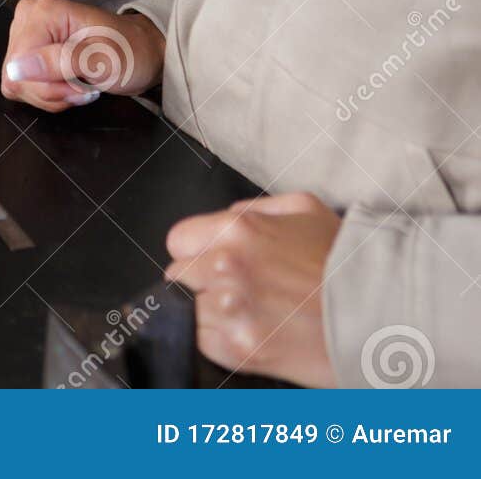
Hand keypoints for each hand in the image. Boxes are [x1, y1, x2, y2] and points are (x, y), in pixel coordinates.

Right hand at [1, 0, 165, 111]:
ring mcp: (26, 34)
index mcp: (43, 12)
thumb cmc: (130, 52)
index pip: (19, 64)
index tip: (79, 87)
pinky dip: (47, 94)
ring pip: (18, 83)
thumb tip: (15, 70)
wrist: (141, 52)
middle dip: (50, 92)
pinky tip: (69, 86)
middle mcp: (28, 18)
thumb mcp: (103, 60)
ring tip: (80, 86)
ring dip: (51, 95)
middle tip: (83, 88)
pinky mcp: (28, 51)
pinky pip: (22, 84)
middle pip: (16, 75)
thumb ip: (59, 62)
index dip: (46, 85)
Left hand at [165, 192, 340, 386]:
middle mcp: (226, 267)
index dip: (195, 251)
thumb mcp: (304, 208)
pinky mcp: (241, 350)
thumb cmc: (345, 260)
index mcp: (237, 228)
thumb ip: (254, 208)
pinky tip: (251, 333)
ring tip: (246, 314)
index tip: (210, 261)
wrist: (380, 313)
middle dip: (199, 283)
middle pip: (176, 278)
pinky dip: (220, 342)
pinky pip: (204, 344)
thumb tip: (224, 218)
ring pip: (188, 313)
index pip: (178, 240)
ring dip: (209, 315)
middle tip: (232, 290)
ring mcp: (231, 311)